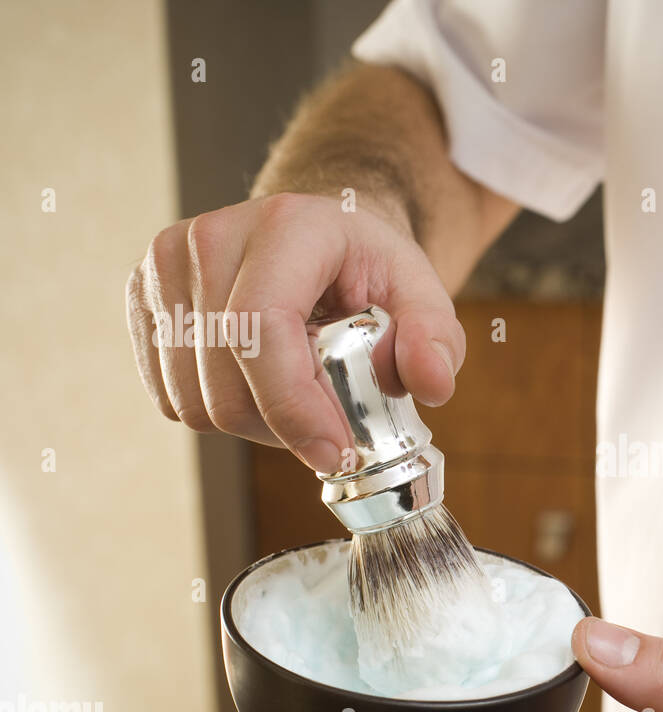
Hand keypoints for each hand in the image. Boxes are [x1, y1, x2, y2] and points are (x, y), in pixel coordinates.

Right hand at [124, 193, 464, 472]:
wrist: (319, 234)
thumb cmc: (367, 268)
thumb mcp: (421, 294)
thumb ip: (436, 338)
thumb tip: (432, 383)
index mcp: (286, 227)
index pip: (260, 330)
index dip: (294, 406)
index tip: (335, 451)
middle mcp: (211, 238)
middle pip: (225, 383)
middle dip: (285, 424)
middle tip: (331, 420)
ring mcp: (166, 269)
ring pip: (195, 402)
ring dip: (255, 423)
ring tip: (300, 393)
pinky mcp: (143, 301)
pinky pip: (172, 398)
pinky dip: (222, 411)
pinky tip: (260, 383)